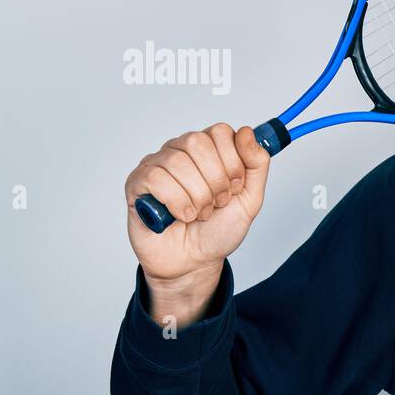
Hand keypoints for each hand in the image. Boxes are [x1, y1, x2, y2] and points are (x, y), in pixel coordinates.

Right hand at [124, 124, 269, 303]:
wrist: (195, 262)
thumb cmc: (218, 230)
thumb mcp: (250, 198)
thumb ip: (256, 164)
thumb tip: (246, 131)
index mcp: (208, 150)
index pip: (220, 132)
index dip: (232, 162)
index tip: (234, 187)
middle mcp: (180, 151)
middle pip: (198, 142)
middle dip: (215, 181)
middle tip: (216, 203)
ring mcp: (157, 164)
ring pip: (177, 162)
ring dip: (197, 196)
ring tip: (199, 214)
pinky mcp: (137, 183)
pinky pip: (155, 178)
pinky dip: (176, 202)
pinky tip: (181, 216)